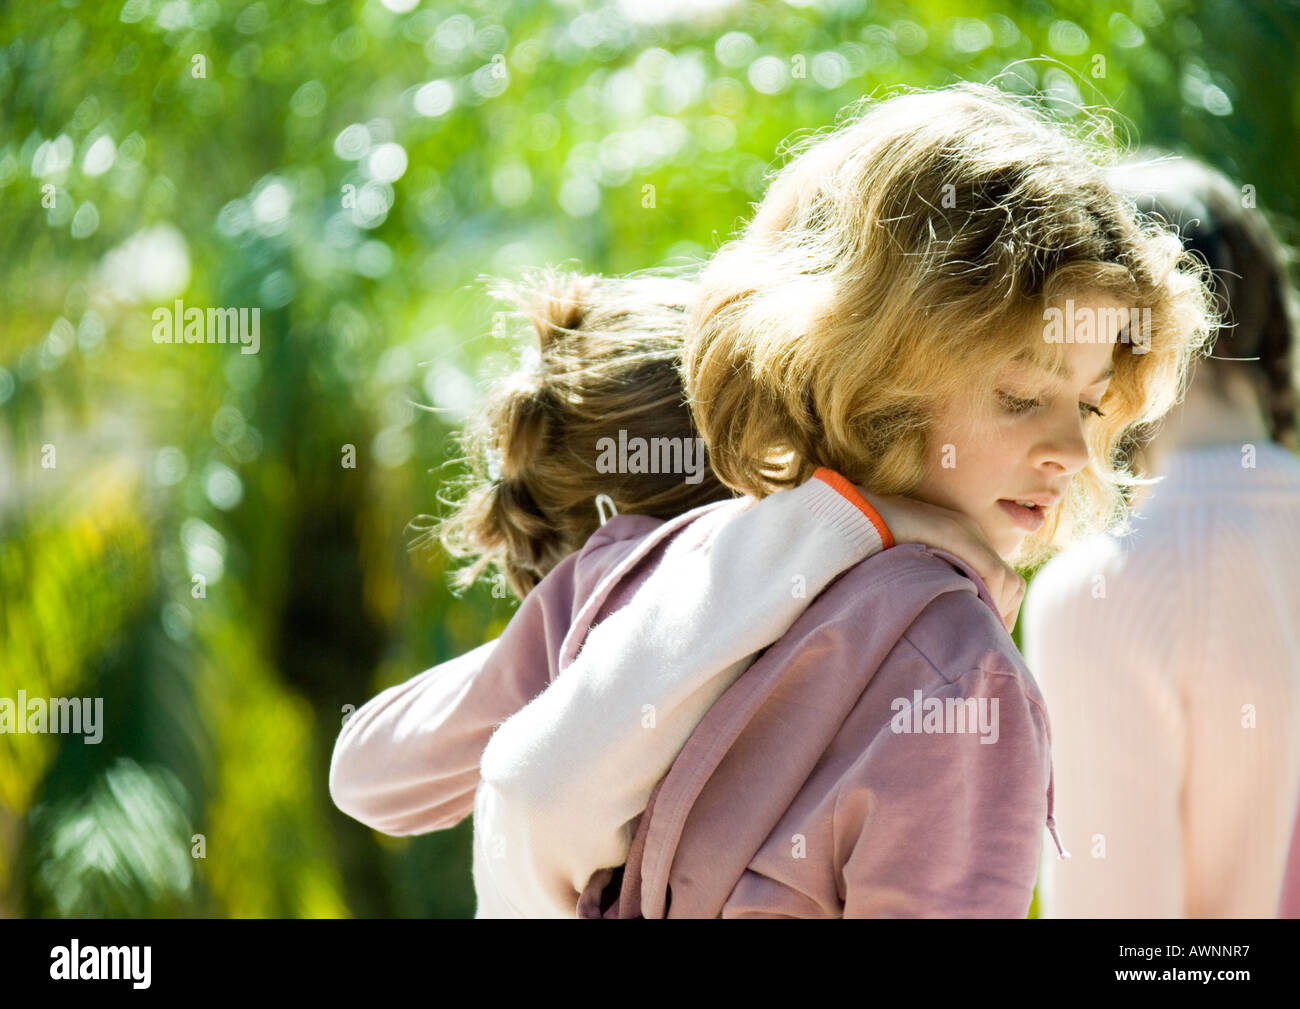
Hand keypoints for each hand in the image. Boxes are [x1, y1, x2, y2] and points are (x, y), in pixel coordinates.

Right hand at [856, 490, 1025, 633]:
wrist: (853, 515)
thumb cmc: (871, 548)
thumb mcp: (910, 569)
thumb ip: (933, 583)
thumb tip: (943, 617)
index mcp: (962, 537)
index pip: (1000, 579)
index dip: (998, 610)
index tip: (984, 633)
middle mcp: (970, 531)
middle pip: (1011, 581)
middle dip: (1003, 613)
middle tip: (986, 637)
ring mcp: (966, 531)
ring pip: (1007, 580)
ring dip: (996, 609)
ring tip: (976, 628)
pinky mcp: (956, 534)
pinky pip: (992, 573)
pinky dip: (989, 597)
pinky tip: (970, 613)